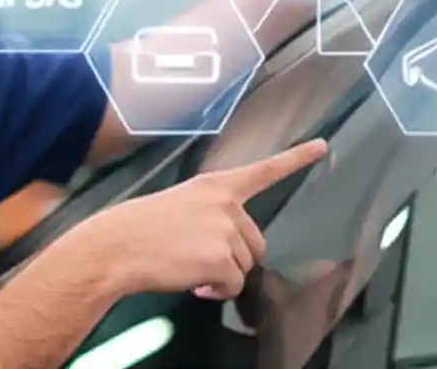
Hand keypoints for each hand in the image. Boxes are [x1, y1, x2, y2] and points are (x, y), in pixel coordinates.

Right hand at [68, 139, 329, 301]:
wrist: (115, 247)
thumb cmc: (139, 229)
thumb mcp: (179, 206)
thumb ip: (210, 217)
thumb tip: (225, 252)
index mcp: (214, 186)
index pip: (264, 170)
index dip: (295, 159)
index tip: (321, 146)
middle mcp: (225, 204)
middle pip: (256, 242)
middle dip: (235, 257)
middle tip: (200, 259)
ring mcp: (224, 230)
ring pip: (244, 267)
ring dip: (221, 275)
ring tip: (187, 267)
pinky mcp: (220, 258)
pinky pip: (233, 285)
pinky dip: (216, 291)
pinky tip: (193, 282)